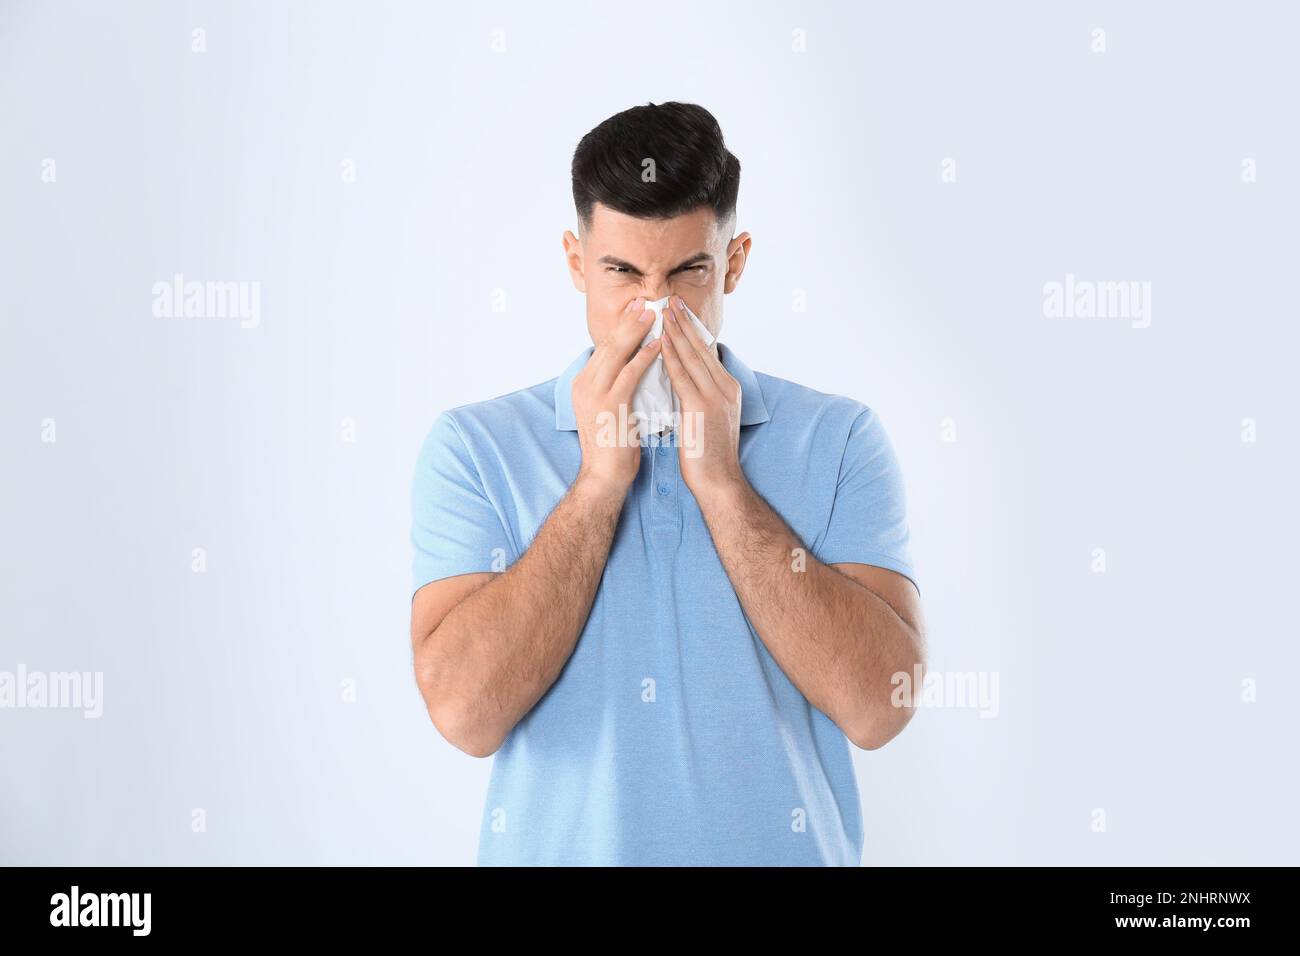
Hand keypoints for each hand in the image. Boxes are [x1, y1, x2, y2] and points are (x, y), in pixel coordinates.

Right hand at [571, 296, 660, 496]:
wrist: (604, 477)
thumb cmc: (613, 446)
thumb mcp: (610, 410)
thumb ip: (616, 387)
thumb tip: (634, 367)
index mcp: (583, 384)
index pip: (604, 348)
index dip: (621, 327)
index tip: (636, 310)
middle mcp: (584, 384)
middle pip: (608, 343)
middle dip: (628, 321)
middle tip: (646, 302)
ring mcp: (594, 394)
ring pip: (617, 352)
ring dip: (637, 330)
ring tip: (654, 314)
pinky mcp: (610, 404)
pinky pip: (630, 373)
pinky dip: (645, 356)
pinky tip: (659, 344)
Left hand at [659, 296, 746, 504]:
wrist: (719, 482)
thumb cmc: (708, 456)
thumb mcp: (708, 419)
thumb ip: (699, 397)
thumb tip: (683, 382)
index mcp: (727, 389)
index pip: (707, 352)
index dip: (692, 330)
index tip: (679, 312)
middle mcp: (725, 387)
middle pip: (701, 347)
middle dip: (684, 322)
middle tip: (670, 300)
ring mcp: (716, 396)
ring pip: (692, 356)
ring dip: (676, 331)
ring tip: (663, 310)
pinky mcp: (702, 407)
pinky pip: (682, 375)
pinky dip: (670, 355)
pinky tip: (659, 341)